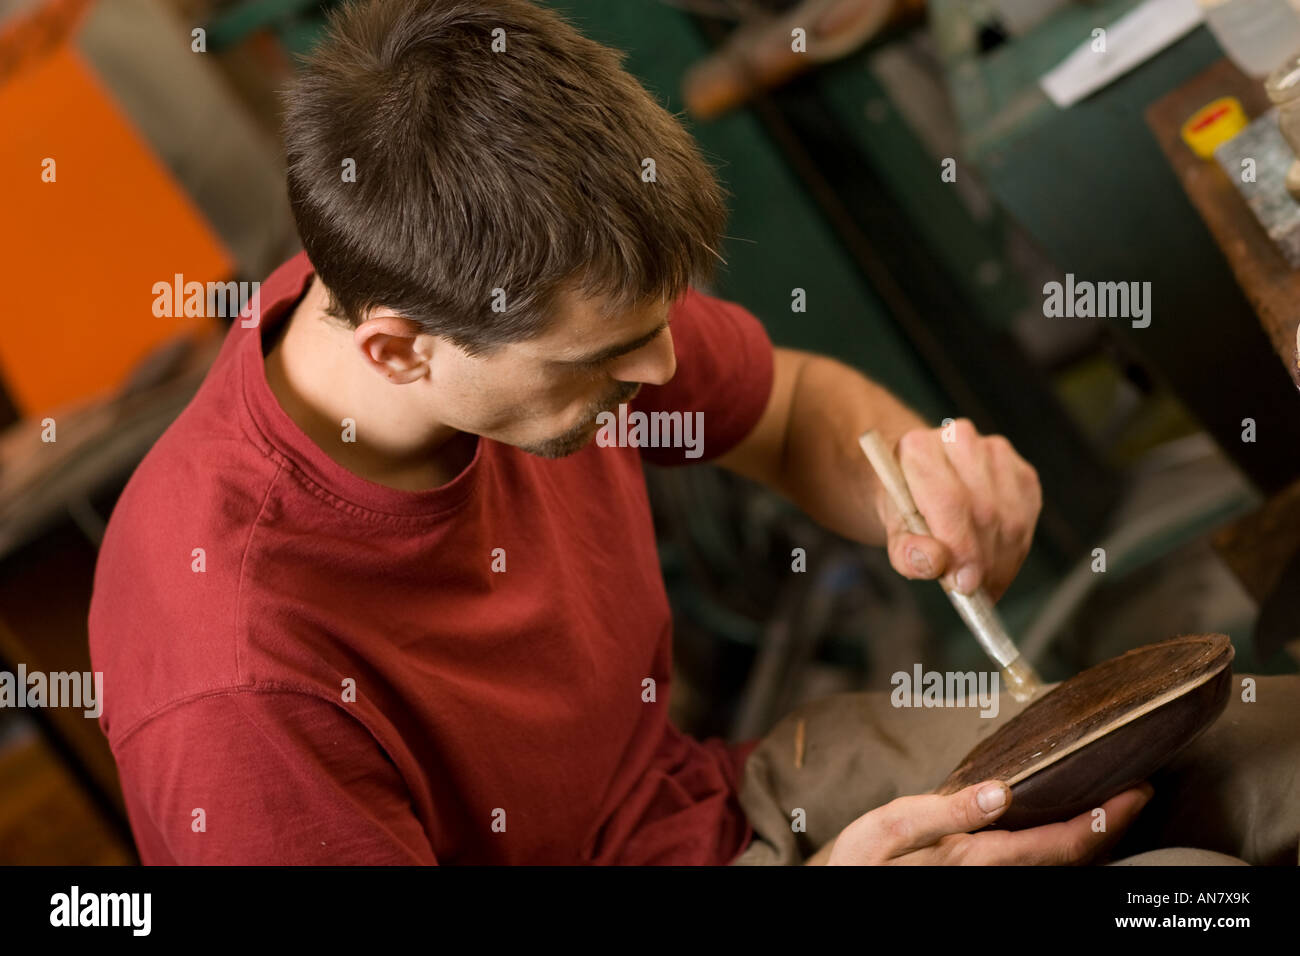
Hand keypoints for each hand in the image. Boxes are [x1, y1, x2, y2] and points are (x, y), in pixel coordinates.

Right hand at [825, 780, 1153, 864]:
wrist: (838, 893)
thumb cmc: (855, 864)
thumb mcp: (885, 828)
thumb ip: (943, 811)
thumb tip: (999, 791)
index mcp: (972, 860)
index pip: (1058, 845)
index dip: (1104, 821)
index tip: (1136, 791)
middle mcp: (990, 880)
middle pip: (1068, 863)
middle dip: (1108, 829)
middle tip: (1136, 793)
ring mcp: (986, 887)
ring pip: (1054, 870)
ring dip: (1087, 839)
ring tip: (1105, 803)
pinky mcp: (975, 884)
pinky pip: (1033, 869)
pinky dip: (1058, 847)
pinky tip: (1060, 826)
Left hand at [877, 418, 1040, 601]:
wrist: (919, 485)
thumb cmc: (905, 509)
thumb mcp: (893, 533)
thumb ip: (906, 550)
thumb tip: (931, 562)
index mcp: (920, 448)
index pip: (950, 501)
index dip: (962, 548)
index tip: (964, 585)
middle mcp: (959, 440)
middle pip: (985, 513)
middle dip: (982, 562)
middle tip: (973, 592)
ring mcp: (996, 452)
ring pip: (1011, 519)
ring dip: (1000, 561)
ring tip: (981, 581)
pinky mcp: (1021, 471)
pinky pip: (1027, 520)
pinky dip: (1014, 550)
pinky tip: (995, 562)